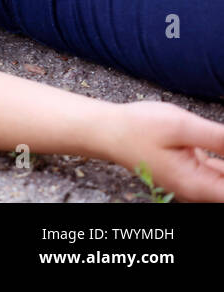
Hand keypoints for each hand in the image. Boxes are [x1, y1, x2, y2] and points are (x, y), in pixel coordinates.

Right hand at [102, 100, 223, 201]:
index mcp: (198, 186)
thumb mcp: (181, 126)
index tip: (223, 140)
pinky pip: (220, 172)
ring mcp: (196, 183)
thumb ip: (219, 137)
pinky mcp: (193, 172)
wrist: (107, 130)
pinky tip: (216, 139)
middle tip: (214, 138)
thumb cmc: (136, 128)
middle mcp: (199, 191)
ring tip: (206, 138)